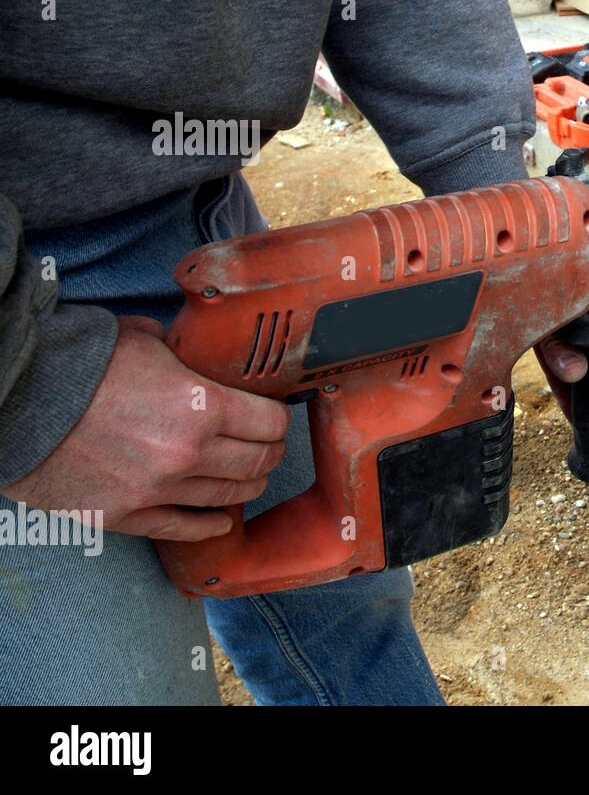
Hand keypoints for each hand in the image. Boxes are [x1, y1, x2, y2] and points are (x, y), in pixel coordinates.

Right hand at [2, 316, 288, 540]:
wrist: (20, 398)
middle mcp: (190, 453)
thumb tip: (198, 355)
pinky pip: (183, 528)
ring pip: (230, 497)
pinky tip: (221, 519)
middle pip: (259, 462)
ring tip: (249, 475)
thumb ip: (185, 355)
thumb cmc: (82, 364)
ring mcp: (158, 490)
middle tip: (269, 445)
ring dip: (247, 485)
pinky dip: (210, 525)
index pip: (271, 422)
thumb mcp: (148, 343)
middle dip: (271, 451)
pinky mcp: (126, 515)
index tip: (276, 416)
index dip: (279, 418)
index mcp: (203, 406)